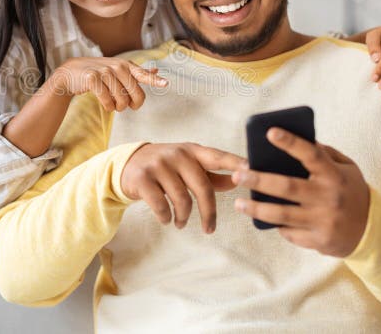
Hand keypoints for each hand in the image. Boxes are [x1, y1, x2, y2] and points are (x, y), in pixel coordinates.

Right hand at [51, 57, 167, 111]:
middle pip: (136, 95)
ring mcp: (105, 72)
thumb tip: (156, 72)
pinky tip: (104, 104)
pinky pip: (107, 102)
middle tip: (124, 105)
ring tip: (113, 103)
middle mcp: (118, 66)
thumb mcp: (118, 70)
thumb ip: (137, 72)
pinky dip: (107, 107)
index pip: (143, 75)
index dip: (155, 81)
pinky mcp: (93, 78)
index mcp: (126, 66)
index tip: (166, 84)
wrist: (72, 73)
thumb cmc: (99, 73)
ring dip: (117, 107)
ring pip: (121, 101)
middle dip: (131, 105)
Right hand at [121, 143, 245, 233]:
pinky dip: (166, 217)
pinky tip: (166, 219)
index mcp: (193, 151)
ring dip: (184, 217)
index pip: (218, 156)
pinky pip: (160, 205)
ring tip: (181, 223)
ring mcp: (159, 165)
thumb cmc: (166, 167)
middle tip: (210, 229)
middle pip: (202, 187)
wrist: (128, 164)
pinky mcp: (142, 178)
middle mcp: (177, 154)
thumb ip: (211, 174)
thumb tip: (236, 181)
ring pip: (182, 199)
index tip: (252, 170)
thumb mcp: (188, 166)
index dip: (235, 163)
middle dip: (209, 212)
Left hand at [232, 127, 369, 256]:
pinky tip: (265, 218)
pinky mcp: (318, 240)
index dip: (291, 143)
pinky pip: (289, 232)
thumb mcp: (347, 168)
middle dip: (259, 180)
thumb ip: (324, 154)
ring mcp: (323, 221)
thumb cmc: (351, 191)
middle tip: (238, 174)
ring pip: (282, 214)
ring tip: (238, 203)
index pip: (311, 155)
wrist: (373, 231)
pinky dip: (276, 225)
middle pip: (287, 187)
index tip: (269, 132)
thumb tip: (294, 141)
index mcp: (335, 175)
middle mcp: (329, 197)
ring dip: (256, 209)